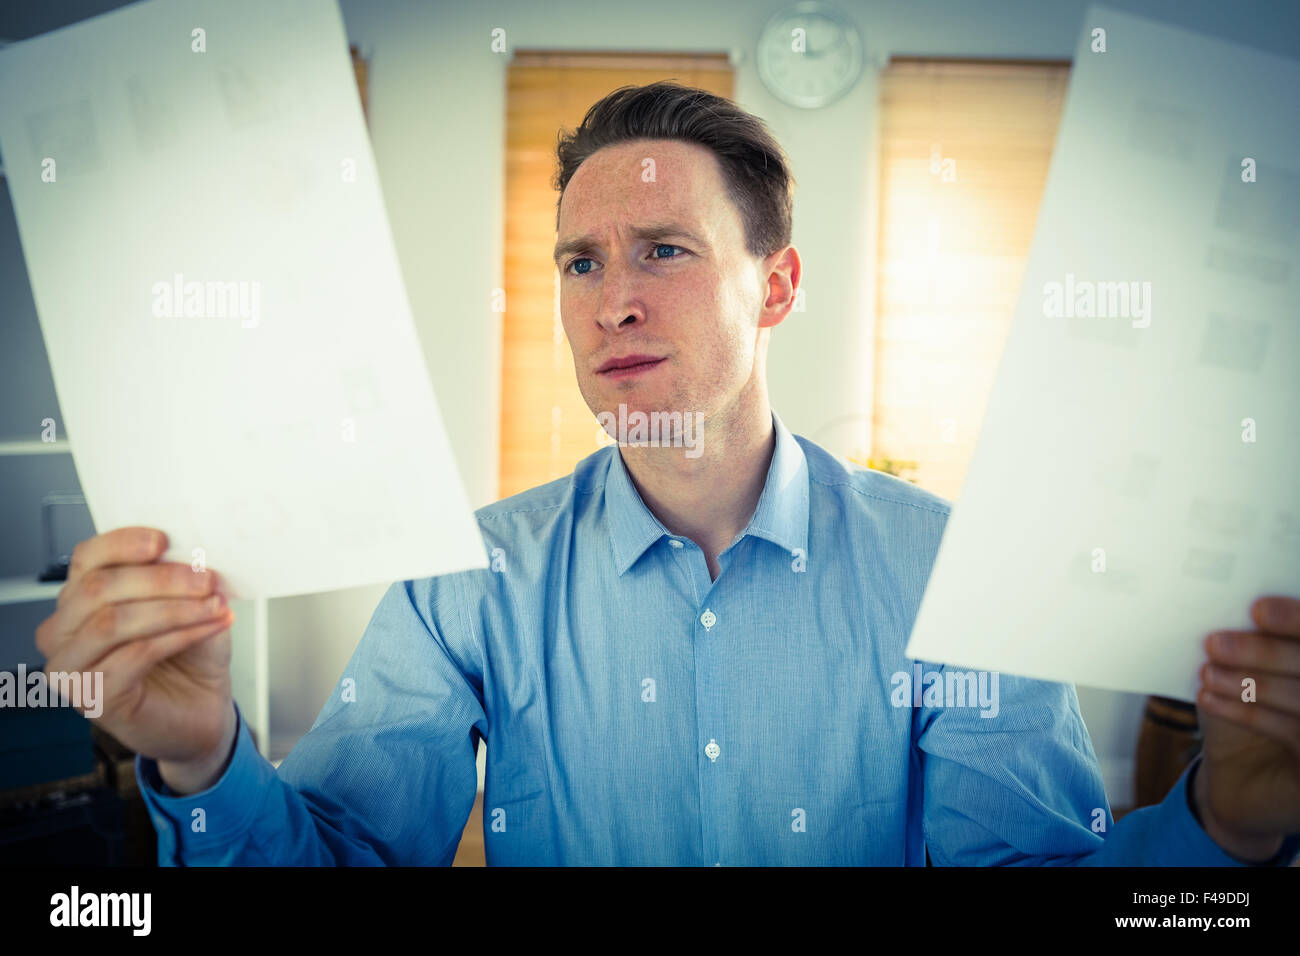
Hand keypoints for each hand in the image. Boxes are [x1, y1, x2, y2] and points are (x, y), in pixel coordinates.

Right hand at [35, 527, 236, 774]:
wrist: (201, 709)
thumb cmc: (188, 656)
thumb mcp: (188, 604)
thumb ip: (179, 577)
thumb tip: (192, 550)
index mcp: (80, 598)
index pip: (86, 558)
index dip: (122, 544)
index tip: (164, 541)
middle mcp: (63, 631)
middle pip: (98, 588)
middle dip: (161, 580)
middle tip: (207, 580)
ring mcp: (71, 667)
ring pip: (113, 622)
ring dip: (174, 609)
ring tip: (214, 606)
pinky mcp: (92, 696)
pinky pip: (134, 655)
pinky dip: (179, 636)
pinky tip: (209, 628)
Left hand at [1194, 595, 1299, 860]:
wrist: (1244, 775)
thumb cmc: (1249, 705)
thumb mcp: (1250, 668)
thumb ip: (1256, 639)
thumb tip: (1238, 608)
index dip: (1295, 618)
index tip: (1257, 609)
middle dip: (1266, 652)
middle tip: (1214, 643)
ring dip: (1250, 683)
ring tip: (1207, 674)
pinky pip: (1293, 732)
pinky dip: (1247, 712)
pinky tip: (1209, 698)